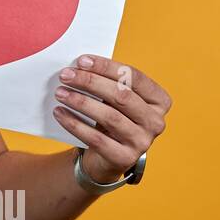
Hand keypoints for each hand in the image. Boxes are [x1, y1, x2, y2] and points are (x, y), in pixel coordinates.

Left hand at [53, 54, 172, 183]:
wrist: (107, 156)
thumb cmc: (112, 117)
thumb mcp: (116, 100)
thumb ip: (107, 82)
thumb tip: (80, 66)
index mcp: (159, 100)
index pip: (134, 77)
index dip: (106, 67)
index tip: (81, 61)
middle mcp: (155, 121)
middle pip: (121, 96)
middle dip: (90, 82)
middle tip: (65, 75)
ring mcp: (142, 142)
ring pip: (109, 117)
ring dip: (81, 102)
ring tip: (60, 93)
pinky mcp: (124, 158)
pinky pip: (96, 138)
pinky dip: (75, 124)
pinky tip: (60, 113)